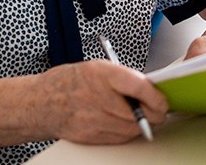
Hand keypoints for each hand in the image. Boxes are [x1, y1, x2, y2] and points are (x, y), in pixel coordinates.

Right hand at [42, 61, 167, 143]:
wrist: (42, 102)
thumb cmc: (70, 81)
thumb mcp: (97, 67)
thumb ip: (123, 78)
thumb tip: (149, 89)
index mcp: (100, 74)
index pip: (138, 86)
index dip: (156, 96)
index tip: (163, 99)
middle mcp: (97, 97)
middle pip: (138, 113)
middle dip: (154, 113)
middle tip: (159, 109)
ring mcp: (93, 119)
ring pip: (132, 129)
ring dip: (142, 124)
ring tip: (142, 115)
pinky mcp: (90, 136)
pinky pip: (119, 138)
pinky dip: (127, 132)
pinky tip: (124, 123)